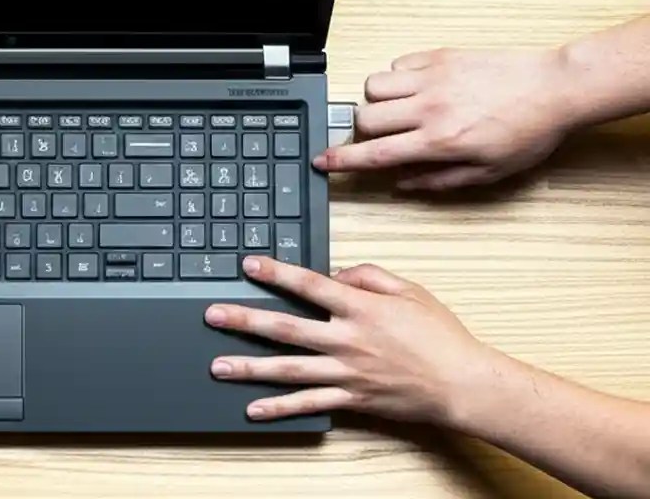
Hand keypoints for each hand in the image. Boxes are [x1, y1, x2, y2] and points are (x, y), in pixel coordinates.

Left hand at [204, 256, 497, 424]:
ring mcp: (347, 373)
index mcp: (361, 308)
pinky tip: (253, 409)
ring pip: (289, 368)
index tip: (248, 265)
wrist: (463, 384)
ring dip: (250, 367)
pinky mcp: (352, 399)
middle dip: (245, 320)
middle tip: (212, 315)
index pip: (310, 285)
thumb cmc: (441, 336)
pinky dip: (279, 408)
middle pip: (286, 328)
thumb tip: (336, 271)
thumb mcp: (410, 291)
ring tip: (217, 365)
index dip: (277, 273)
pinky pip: (309, 403)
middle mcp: (348, 340)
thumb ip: (370, 276)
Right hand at [313, 47, 572, 189]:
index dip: (343, 161)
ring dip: (375, 101)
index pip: (376, 154)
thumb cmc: (529, 132)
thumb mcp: (488, 173)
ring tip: (396, 109)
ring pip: (373, 85)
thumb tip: (402, 184)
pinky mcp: (441, 56)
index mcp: (439, 141)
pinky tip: (415, 88)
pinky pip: (397, 63)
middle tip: (381, 136)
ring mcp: (433, 78)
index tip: (323, 162)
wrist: (556, 89)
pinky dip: (396, 77)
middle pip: (364, 117)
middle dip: (362, 131)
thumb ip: (439, 181)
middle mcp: (430, 108)